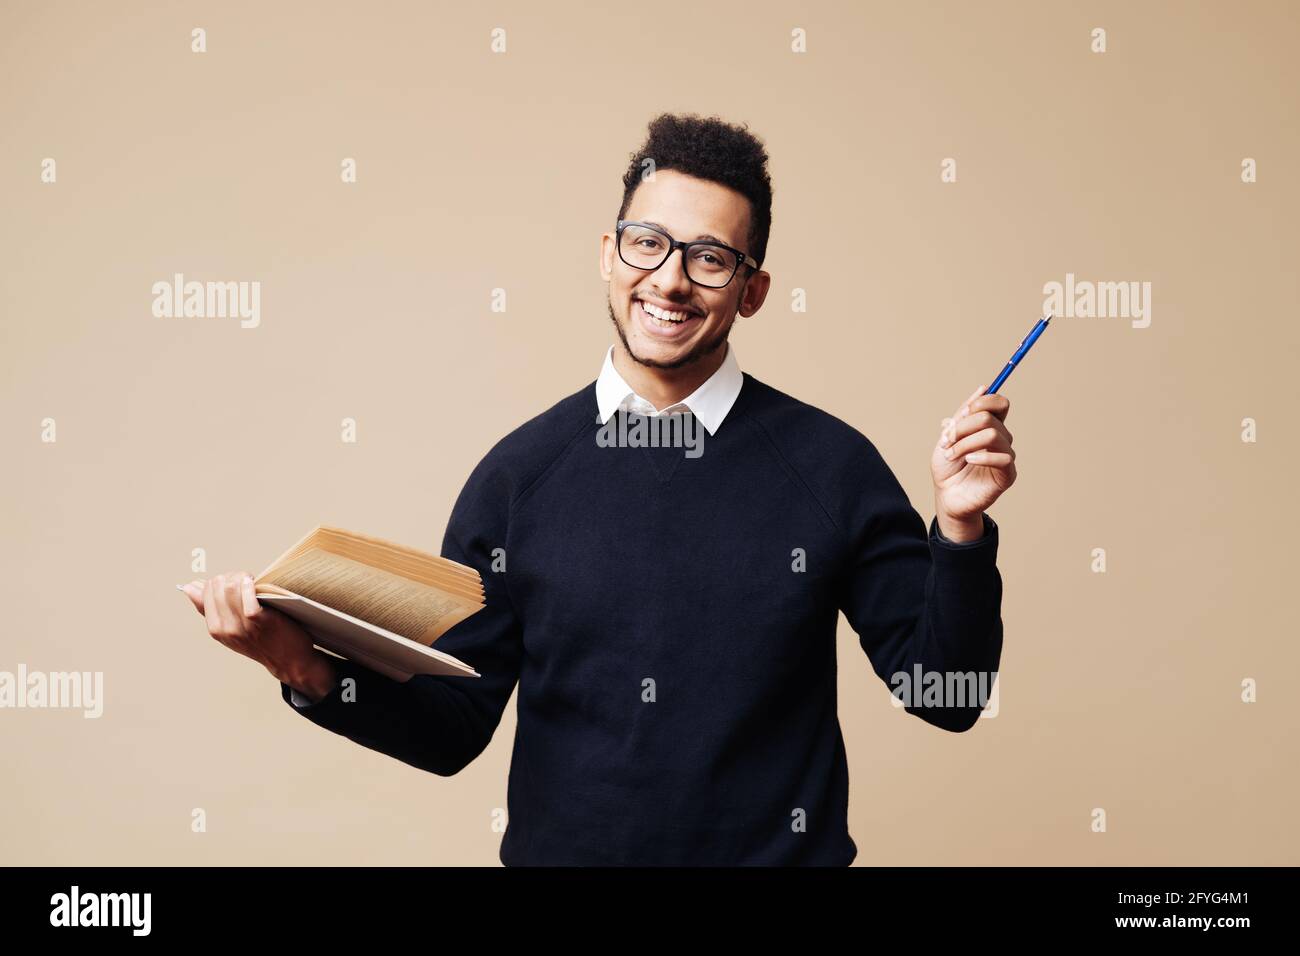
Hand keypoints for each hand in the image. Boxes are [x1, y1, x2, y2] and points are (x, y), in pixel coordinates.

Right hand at [179, 572, 336, 699]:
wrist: (290, 660)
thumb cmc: (264, 640)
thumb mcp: (232, 629)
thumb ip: (212, 609)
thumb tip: (190, 586)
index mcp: (215, 629)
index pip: (204, 591)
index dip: (221, 580)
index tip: (236, 583)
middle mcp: (224, 628)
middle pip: (216, 585)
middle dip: (231, 576)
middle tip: (247, 580)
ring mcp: (240, 625)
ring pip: (229, 586)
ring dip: (241, 576)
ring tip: (253, 581)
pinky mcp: (258, 619)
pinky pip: (247, 594)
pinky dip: (250, 584)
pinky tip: (255, 583)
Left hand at [931, 384, 1016, 529]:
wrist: (946, 496)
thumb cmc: (947, 468)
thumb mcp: (948, 436)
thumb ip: (964, 414)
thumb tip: (983, 388)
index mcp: (989, 427)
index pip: (999, 403)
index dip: (983, 402)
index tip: (963, 413)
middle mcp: (1001, 439)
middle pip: (989, 418)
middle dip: (963, 426)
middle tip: (947, 440)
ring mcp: (1006, 456)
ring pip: (993, 435)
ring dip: (965, 443)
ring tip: (952, 455)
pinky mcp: (1008, 474)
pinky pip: (1003, 457)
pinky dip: (981, 456)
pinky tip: (968, 461)